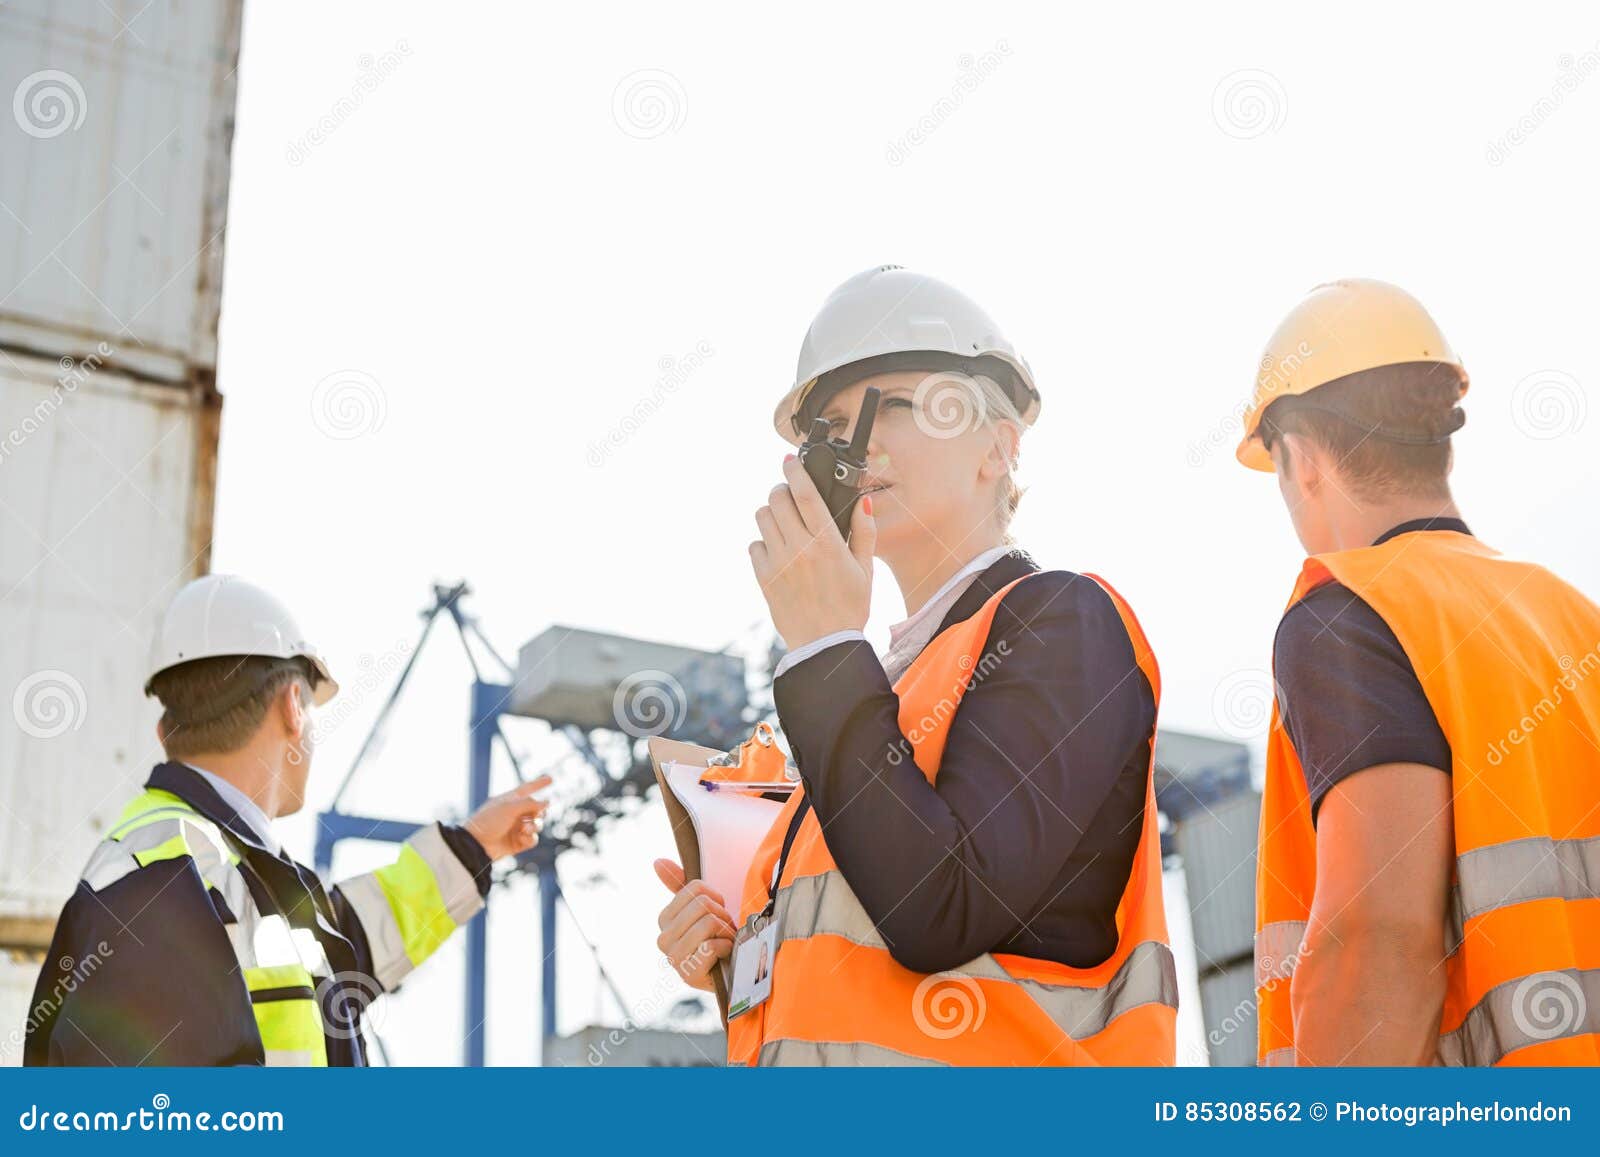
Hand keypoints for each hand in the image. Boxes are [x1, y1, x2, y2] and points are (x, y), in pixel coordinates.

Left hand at [465, 775, 551, 860]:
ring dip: (535, 826)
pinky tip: (521, 838)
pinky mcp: (518, 843)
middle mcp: (515, 813)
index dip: (539, 783)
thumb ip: (530, 804)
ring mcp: (517, 828)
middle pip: (537, 810)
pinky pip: (533, 839)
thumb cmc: (489, 821)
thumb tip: (547, 802)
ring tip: (524, 829)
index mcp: (510, 800)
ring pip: (537, 825)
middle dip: (540, 812)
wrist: (476, 844)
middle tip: (535, 815)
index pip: (528, 788)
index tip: (550, 778)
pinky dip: (529, 838)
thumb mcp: (509, 807)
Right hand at [653, 858, 734, 991]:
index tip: (717, 913)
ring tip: (724, 941)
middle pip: (703, 905)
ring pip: (708, 923)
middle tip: (723, 930)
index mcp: (664, 919)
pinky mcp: (688, 975)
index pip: (696, 889)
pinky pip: (712, 946)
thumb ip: (679, 884)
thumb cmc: (716, 938)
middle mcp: (663, 939)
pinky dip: (727, 947)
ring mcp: (674, 958)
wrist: (731, 974)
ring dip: (726, 932)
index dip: (715, 898)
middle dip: (722, 916)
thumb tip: (658, 861)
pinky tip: (725, 955)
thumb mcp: (700, 909)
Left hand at [749, 455, 875, 648]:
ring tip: (784, 523)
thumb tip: (860, 502)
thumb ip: (864, 532)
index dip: (794, 471)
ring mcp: (778, 562)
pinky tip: (778, 550)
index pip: (804, 493)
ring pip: (762, 518)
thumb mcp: (866, 569)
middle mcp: (799, 548)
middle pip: (777, 499)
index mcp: (827, 543)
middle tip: (791, 498)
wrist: (824, 645)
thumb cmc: (850, 606)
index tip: (789, 460)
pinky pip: (754, 545)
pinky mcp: (764, 577)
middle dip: (783, 491)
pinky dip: (764, 542)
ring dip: (772, 514)